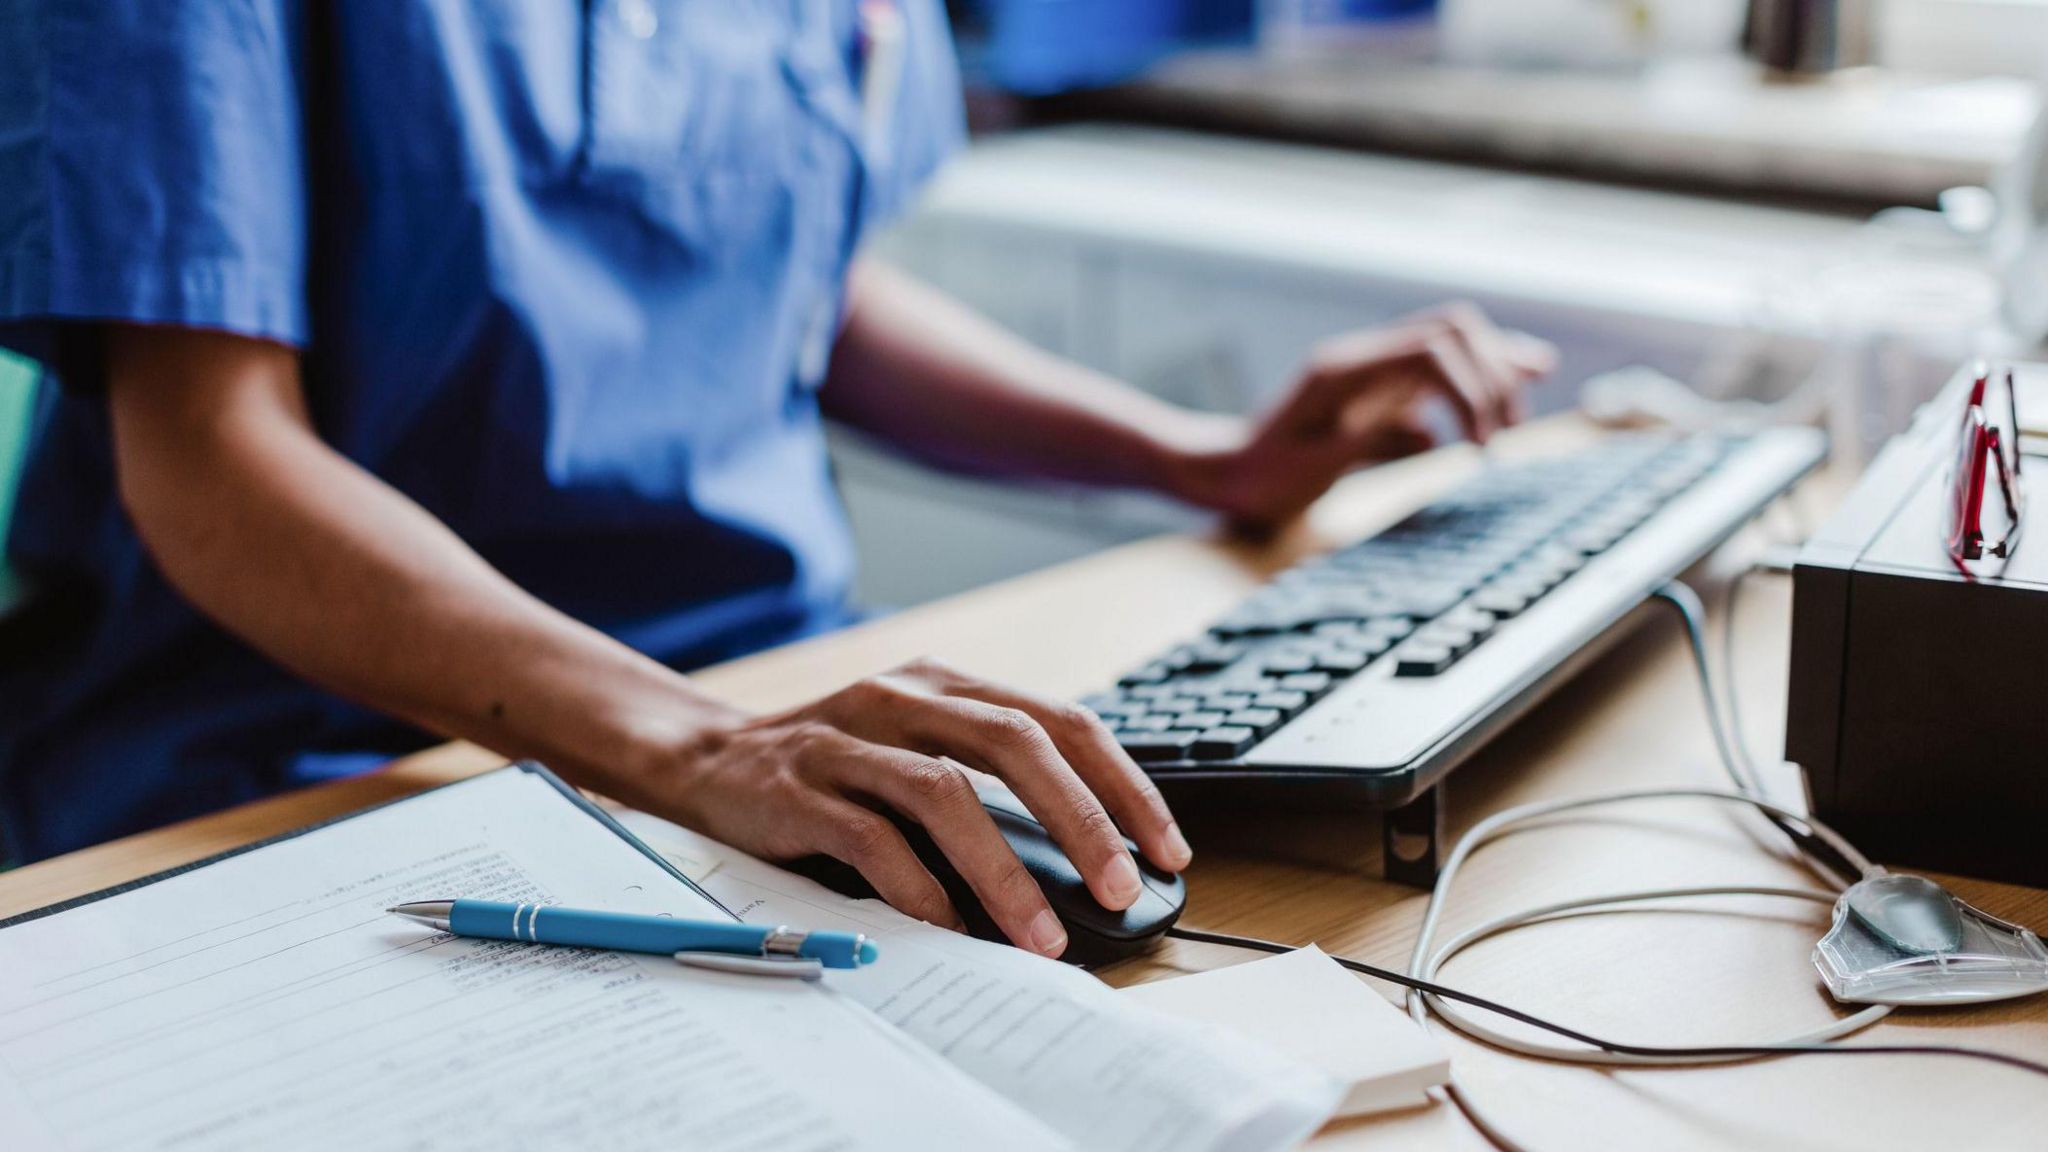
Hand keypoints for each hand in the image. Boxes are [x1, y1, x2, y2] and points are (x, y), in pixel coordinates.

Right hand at [652, 658, 1190, 957]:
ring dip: (1004, 870)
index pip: (1061, 721)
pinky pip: (871, 839)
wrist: (706, 760)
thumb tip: (1091, 859)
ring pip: (947, 793)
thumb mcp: (918, 747)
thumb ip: (989, 780)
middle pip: (1016, 744)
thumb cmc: (836, 766)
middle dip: (1083, 820)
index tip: (1167, 848)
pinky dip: (918, 886)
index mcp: (948, 684)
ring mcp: (849, 739)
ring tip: (1041, 932)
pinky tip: (950, 927)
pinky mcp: (799, 788)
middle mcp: (904, 696)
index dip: (1123, 784)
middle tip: (1123, 888)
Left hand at [1168, 304, 1556, 526]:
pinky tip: (1501, 411)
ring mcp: (1376, 372)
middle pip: (1453, 332)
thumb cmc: (1262, 478)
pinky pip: (1439, 377)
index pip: (1432, 351)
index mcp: (1345, 370)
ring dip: (1492, 374)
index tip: (1482, 446)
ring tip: (1517, 418)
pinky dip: (1475, 388)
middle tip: (1506, 434)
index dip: (1471, 389)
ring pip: (1454, 346)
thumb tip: (1428, 433)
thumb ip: (1365, 444)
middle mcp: (1365, 359)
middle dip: (1492, 375)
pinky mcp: (1382, 393)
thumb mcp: (1310, 469)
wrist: (1229, 474)